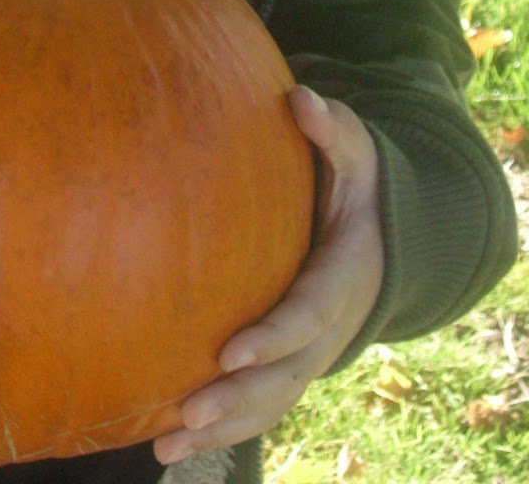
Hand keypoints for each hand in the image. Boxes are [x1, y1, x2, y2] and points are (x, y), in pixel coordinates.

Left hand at [154, 86, 383, 466]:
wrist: (381, 236)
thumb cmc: (356, 184)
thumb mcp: (355, 151)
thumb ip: (331, 128)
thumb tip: (299, 98)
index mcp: (341, 280)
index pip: (305, 316)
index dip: (272, 337)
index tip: (230, 350)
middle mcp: (327, 330)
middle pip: (283, 377)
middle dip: (237, 399)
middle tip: (188, 412)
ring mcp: (308, 355)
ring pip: (268, 405)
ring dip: (221, 431)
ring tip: (167, 447)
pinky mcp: (287, 365)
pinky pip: (256, 408)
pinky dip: (218, 434)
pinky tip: (166, 450)